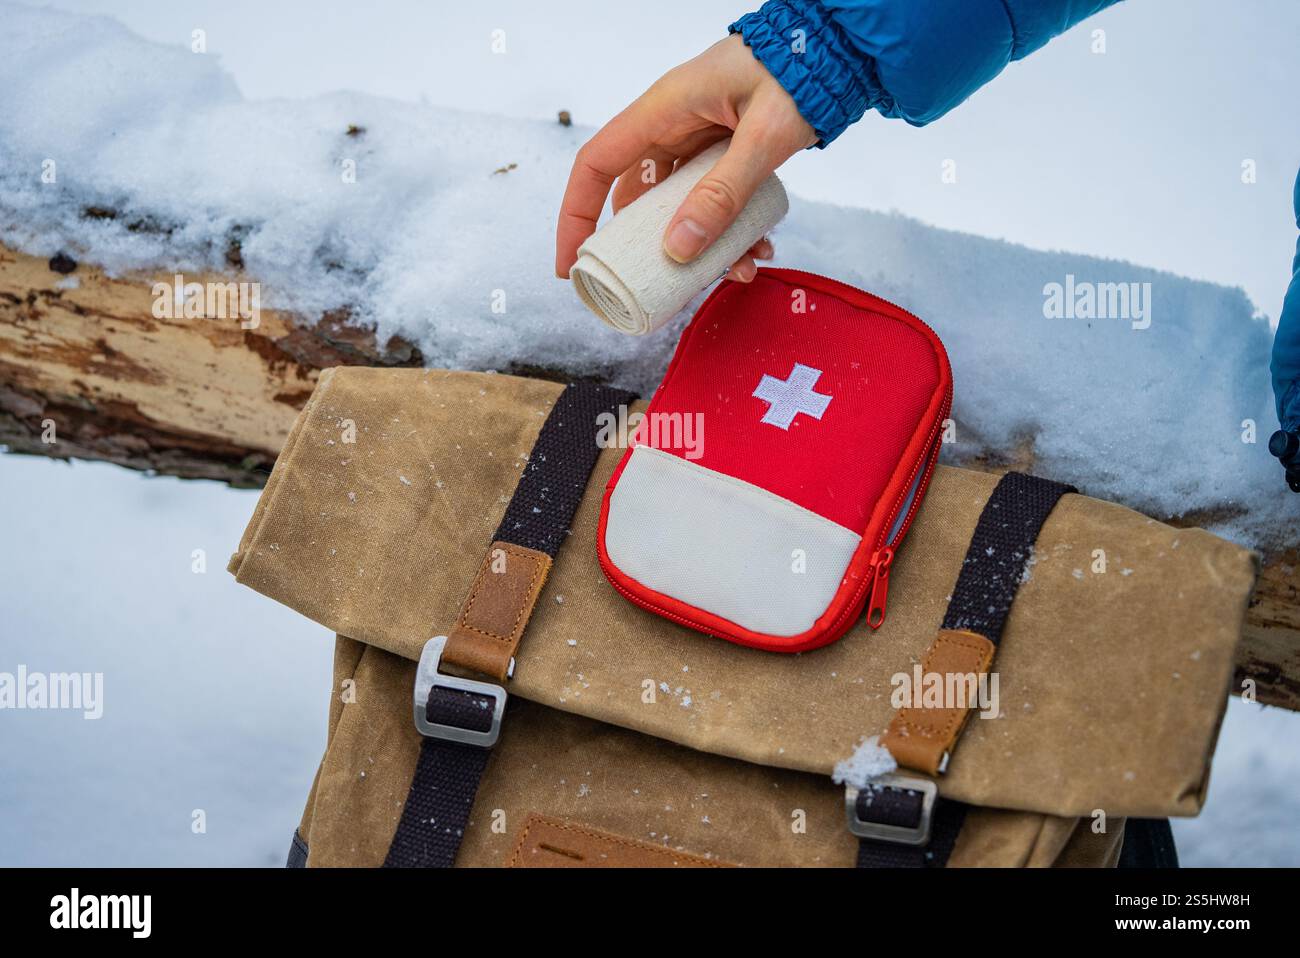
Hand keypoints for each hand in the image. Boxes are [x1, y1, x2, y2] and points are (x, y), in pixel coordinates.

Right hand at [555, 34, 814, 281]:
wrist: (841, 49)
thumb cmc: (800, 72)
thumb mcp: (763, 137)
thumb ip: (723, 193)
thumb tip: (677, 248)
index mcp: (665, 110)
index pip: (596, 164)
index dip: (576, 216)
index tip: (574, 265)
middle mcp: (674, 127)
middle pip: (640, 199)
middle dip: (655, 249)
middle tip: (671, 288)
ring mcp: (700, 141)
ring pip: (681, 208)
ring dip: (704, 246)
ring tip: (741, 270)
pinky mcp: (726, 153)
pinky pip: (713, 200)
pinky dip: (731, 231)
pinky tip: (759, 249)